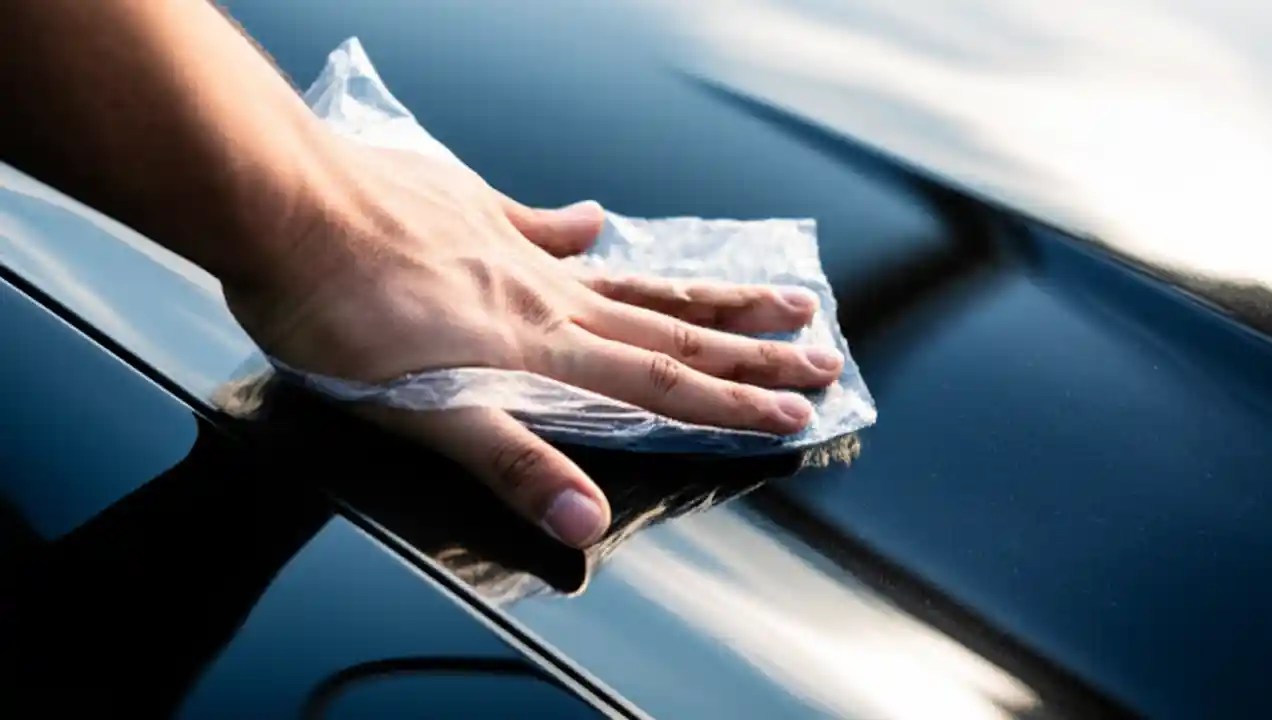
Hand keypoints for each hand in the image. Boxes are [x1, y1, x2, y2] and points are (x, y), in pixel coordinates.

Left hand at [226, 143, 842, 547]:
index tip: (798, 410)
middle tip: (820, 347)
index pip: (661, 384)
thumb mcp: (423, 414)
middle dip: (751, 347)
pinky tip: (597, 222)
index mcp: (542, 348)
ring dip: (705, 290)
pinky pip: (545, 226)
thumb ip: (511, 461)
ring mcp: (515, 250)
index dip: (733, 402)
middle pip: (670, 326)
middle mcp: (547, 297)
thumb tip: (586, 519)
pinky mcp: (474, 212)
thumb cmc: (342, 314)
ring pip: (632, 276)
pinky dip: (578, 231)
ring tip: (770, 287)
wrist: (284, 207)